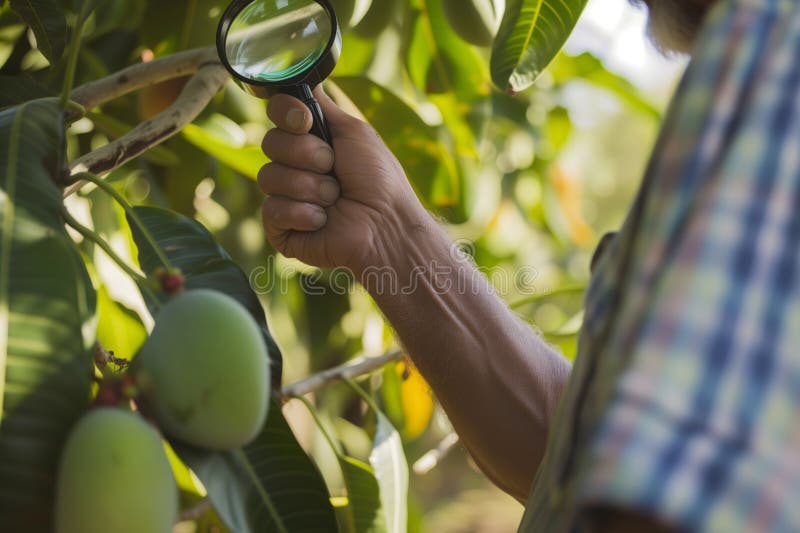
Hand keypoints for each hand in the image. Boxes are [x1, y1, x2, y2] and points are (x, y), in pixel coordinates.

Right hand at [259, 86, 425, 275]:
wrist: (386, 224)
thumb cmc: (379, 180)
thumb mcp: (354, 132)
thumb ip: (323, 106)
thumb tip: (305, 79)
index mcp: (310, 142)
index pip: (276, 114)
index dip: (286, 115)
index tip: (306, 122)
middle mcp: (294, 167)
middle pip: (269, 143)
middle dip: (306, 155)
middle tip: (333, 168)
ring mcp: (286, 198)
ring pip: (269, 177)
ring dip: (310, 187)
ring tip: (335, 199)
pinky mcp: (282, 229)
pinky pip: (272, 210)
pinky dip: (304, 213)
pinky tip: (324, 221)